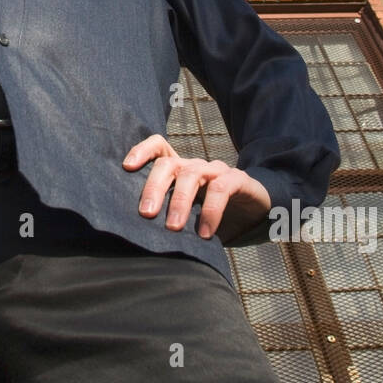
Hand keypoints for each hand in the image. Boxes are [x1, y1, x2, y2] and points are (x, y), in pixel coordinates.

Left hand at [123, 134, 271, 242]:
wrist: (255, 211)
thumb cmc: (211, 214)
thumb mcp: (186, 213)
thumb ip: (165, 216)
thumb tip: (134, 235)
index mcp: (179, 169)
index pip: (159, 147)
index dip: (142, 150)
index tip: (126, 167)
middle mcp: (194, 166)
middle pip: (169, 164)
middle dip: (154, 187)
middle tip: (146, 214)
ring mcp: (216, 170)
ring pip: (193, 175)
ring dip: (180, 202)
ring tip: (173, 228)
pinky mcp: (237, 180)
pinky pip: (221, 190)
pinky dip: (211, 211)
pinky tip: (205, 233)